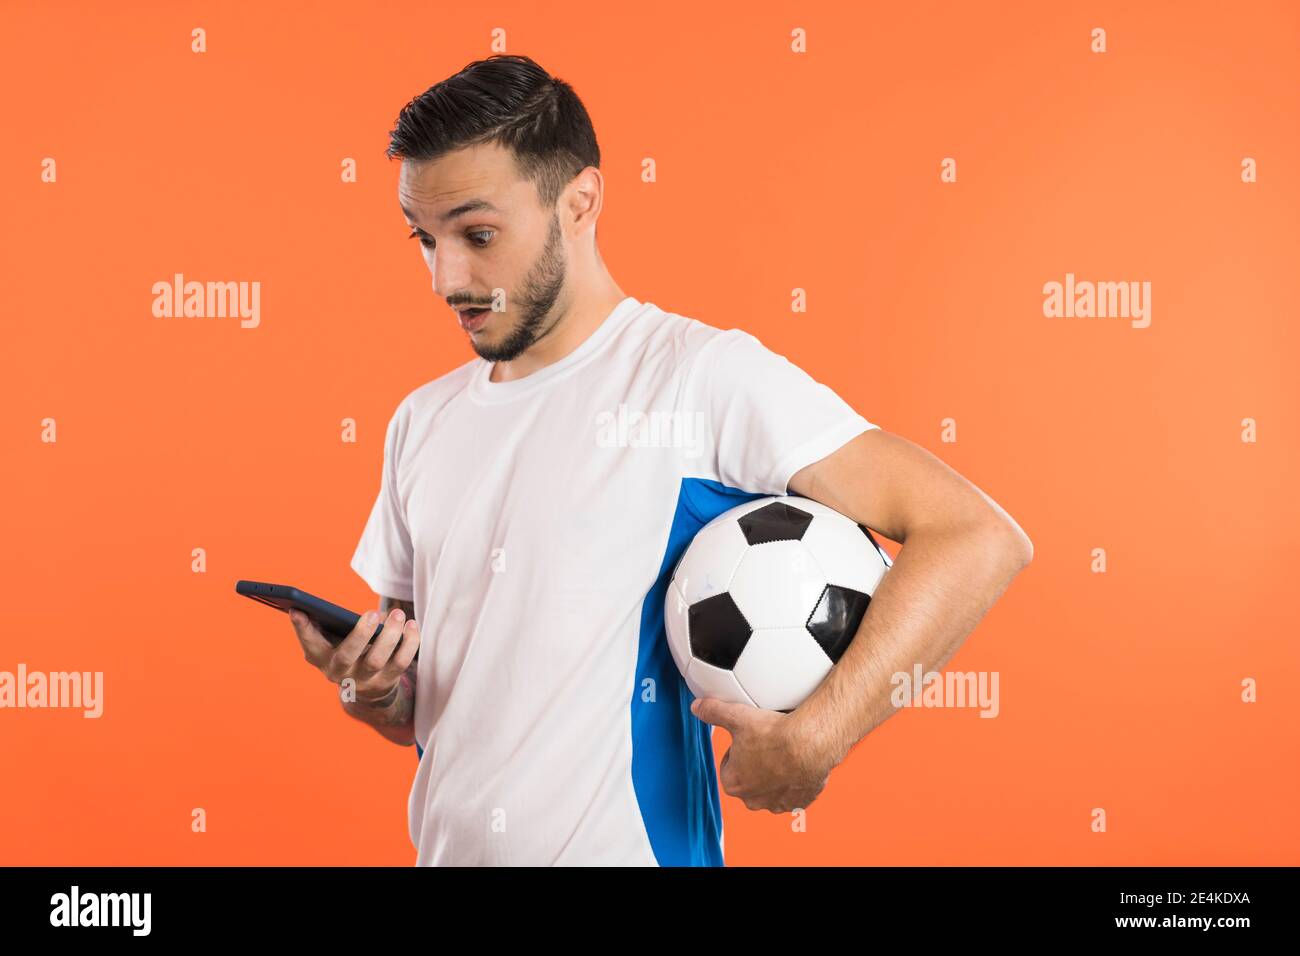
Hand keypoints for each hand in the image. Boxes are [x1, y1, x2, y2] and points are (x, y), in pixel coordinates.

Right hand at [290, 607, 418, 704]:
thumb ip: (326, 625)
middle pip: (348, 655)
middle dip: (361, 633)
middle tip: (373, 612)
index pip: (309, 643)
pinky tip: (412, 625)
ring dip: (390, 634)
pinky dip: (409, 643)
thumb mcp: (333, 640)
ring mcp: (363, 680)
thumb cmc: (346, 650)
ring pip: (377, 660)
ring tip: (398, 614)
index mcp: (320, 658)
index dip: (302, 629)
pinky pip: (400, 663)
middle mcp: (338, 672)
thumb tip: (323, 607)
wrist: (364, 689)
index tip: (297, 610)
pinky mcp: (385, 682)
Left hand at [690, 697, 836, 813]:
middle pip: (750, 780)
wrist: (809, 745)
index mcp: (733, 783)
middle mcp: (752, 800)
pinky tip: (797, 763)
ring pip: (771, 788)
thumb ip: (713, 711)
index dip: (739, 749)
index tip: (749, 739)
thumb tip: (697, 707)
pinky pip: (793, 793)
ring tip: (783, 753)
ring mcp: (777, 804)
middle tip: (766, 744)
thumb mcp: (737, 716)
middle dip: (756, 765)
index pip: (729, 766)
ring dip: (775, 775)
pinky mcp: (799, 803)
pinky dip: (794, 780)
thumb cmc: (773, 734)